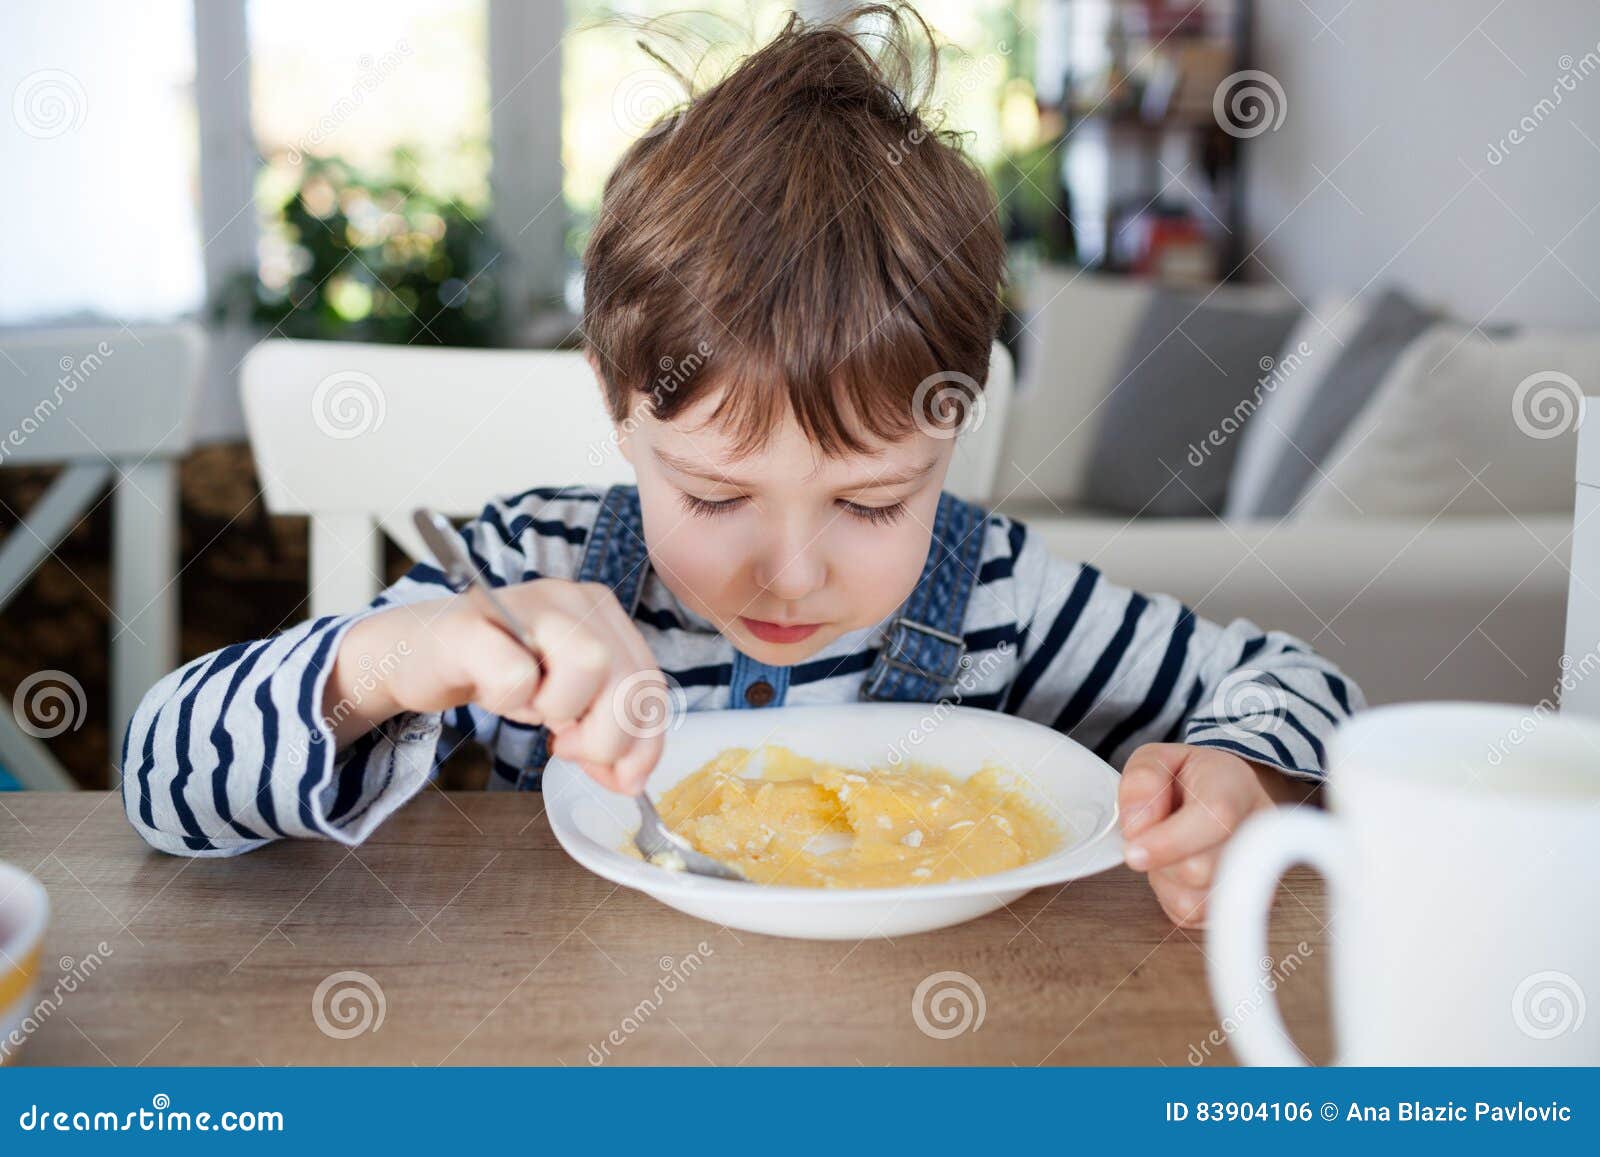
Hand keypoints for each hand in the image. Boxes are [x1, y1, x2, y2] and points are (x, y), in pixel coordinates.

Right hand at [334, 579, 667, 794]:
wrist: (416, 656)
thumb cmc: (497, 673)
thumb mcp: (566, 706)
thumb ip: (605, 734)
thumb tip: (632, 782)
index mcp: (604, 614)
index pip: (651, 685)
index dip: (642, 743)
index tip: (617, 777)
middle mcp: (574, 599)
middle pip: (629, 679)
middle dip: (606, 739)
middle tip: (565, 746)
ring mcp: (526, 605)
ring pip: (591, 663)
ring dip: (563, 711)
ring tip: (532, 710)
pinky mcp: (475, 626)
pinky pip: (517, 674)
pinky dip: (512, 701)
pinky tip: (495, 694)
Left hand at [1117, 743, 1305, 927]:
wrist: (1228, 793)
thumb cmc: (1193, 779)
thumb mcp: (1157, 758)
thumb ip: (1142, 781)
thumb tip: (1137, 826)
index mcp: (1236, 788)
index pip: (1217, 820)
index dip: (1170, 841)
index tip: (1133, 851)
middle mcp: (1257, 835)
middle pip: (1198, 869)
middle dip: (1161, 856)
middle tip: (1157, 832)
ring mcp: (1255, 875)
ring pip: (1193, 901)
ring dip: (1166, 879)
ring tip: (1172, 849)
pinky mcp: (1242, 904)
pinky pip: (1191, 915)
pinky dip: (1173, 896)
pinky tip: (1179, 868)